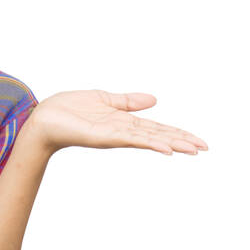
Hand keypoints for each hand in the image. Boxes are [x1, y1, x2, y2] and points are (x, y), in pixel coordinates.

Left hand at [22, 90, 207, 155]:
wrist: (44, 118)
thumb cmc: (68, 109)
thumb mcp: (104, 99)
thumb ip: (128, 101)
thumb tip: (155, 100)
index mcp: (124, 122)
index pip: (157, 128)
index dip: (177, 133)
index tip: (198, 140)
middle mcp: (123, 131)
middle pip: (159, 136)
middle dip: (182, 140)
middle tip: (205, 147)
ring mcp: (115, 135)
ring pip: (150, 139)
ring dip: (172, 143)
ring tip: (193, 149)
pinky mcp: (105, 137)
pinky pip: (132, 140)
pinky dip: (150, 144)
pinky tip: (166, 149)